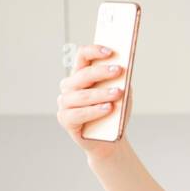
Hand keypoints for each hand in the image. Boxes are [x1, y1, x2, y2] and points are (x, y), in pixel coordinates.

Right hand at [57, 43, 128, 159]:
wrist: (110, 139)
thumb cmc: (114, 113)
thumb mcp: (122, 95)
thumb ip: (121, 81)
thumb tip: (124, 70)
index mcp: (81, 75)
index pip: (82, 56)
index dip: (94, 51)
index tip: (110, 51)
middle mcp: (69, 86)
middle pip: (83, 74)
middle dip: (102, 72)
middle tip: (119, 70)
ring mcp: (65, 103)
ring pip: (82, 95)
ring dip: (101, 93)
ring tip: (117, 93)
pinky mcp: (65, 119)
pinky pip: (78, 114)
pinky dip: (94, 111)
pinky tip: (107, 108)